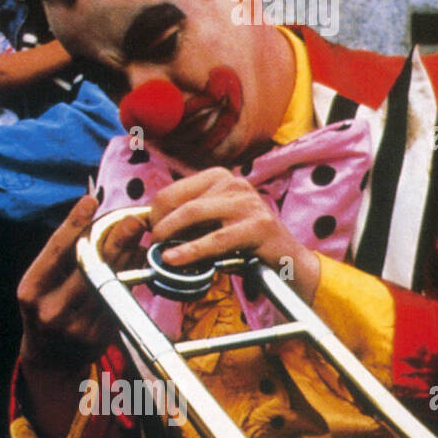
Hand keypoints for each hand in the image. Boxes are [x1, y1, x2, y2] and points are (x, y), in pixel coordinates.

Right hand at [17, 195, 144, 370]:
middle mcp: (50, 310)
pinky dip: (131, 278)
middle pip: (88, 267)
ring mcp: (76, 326)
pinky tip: (138, 261)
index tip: (90, 200)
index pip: (54, 251)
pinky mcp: (99, 337)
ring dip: (128, 257)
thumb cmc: (46, 308)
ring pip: (109, 283)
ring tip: (139, 236)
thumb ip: (62, 255)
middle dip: (114, 240)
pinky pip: (119, 300)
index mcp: (30, 291)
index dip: (73, 223)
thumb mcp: (41, 283)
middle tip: (133, 219)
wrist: (50, 360)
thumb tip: (94, 217)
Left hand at [149, 167, 320, 302]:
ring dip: (171, 235)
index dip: (155, 214)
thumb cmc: (244, 243)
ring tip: (160, 253)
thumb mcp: (212, 224)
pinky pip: (216, 239)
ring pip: (195, 215)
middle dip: (160, 225)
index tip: (149, 233)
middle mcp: (234, 183)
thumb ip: (187, 220)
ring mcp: (248, 202)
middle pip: (181, 202)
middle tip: (153, 245)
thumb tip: (150, 227)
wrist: (287, 260)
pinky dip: (191, 251)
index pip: (172, 192)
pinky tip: (175, 259)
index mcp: (219, 177)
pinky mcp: (259, 225)